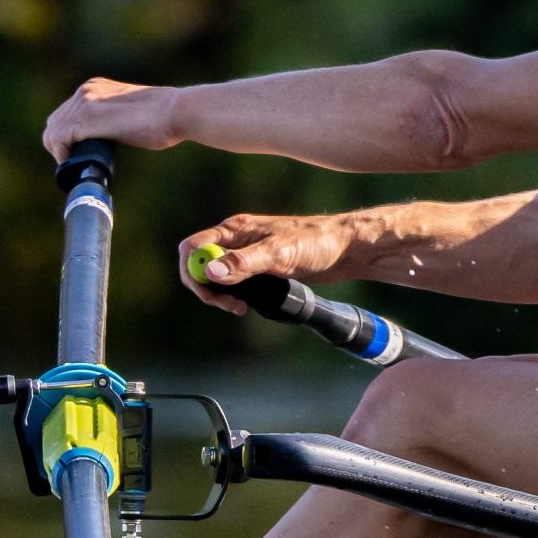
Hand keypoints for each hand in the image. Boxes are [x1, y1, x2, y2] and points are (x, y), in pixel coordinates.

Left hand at [43, 78, 185, 162]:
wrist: (176, 111)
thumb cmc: (165, 117)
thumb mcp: (132, 112)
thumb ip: (117, 118)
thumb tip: (114, 136)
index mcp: (95, 87)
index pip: (66, 114)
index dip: (67, 136)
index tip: (78, 152)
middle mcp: (86, 91)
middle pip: (54, 122)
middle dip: (60, 145)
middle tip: (76, 162)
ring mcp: (85, 103)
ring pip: (53, 132)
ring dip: (60, 153)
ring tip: (75, 165)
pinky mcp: (87, 117)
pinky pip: (59, 138)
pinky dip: (62, 154)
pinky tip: (73, 162)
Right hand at [177, 213, 352, 313]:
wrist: (344, 249)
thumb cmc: (315, 243)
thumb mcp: (279, 254)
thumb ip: (244, 263)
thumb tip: (211, 272)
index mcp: (235, 229)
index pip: (193, 248)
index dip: (194, 272)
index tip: (212, 292)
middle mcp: (237, 240)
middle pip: (199, 264)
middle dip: (206, 288)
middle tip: (230, 306)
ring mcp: (247, 254)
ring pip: (216, 276)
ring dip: (220, 294)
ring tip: (241, 308)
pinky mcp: (259, 267)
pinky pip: (234, 282)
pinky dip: (235, 295)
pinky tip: (249, 305)